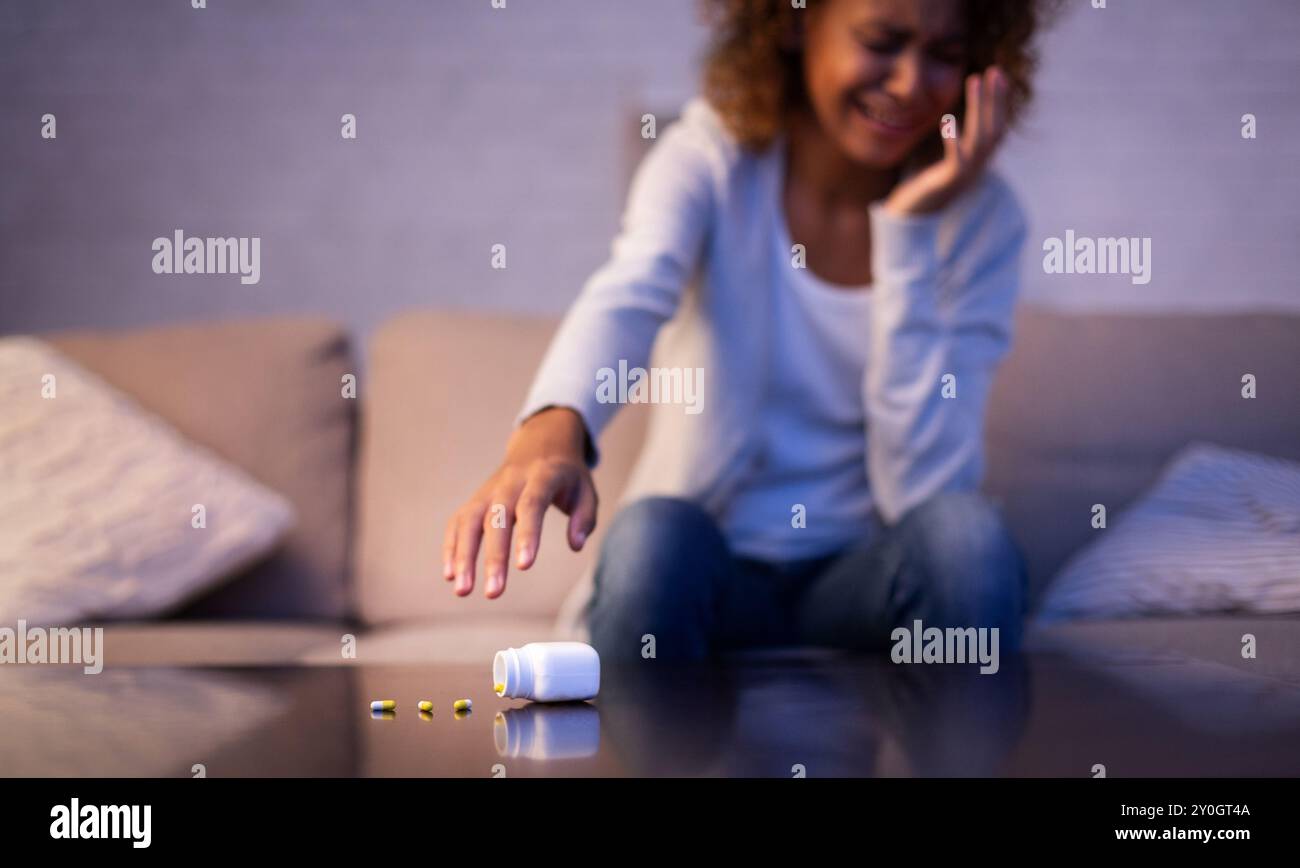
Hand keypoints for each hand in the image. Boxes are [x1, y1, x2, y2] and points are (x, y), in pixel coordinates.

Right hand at [442, 407, 596, 598]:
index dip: (527, 534)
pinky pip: (458, 522)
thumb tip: (575, 545)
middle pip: (496, 518)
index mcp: (542, 476)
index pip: (532, 505)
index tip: (524, 567)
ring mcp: (488, 490)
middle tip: (493, 593)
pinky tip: (450, 575)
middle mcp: (510, 482)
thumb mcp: (586, 489)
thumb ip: (584, 518)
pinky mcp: (475, 499)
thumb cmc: (566, 475)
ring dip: (463, 556)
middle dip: (494, 557)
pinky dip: (451, 546)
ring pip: (469, 521)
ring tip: (462, 590)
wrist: (540, 442)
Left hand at [883, 66, 1008, 216]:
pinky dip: (953, 141)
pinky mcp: (947, 183)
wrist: (912, 220)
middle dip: (996, 99)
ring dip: (978, 108)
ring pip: (979, 139)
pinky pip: (955, 160)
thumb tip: (953, 120)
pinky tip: (948, 120)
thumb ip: (954, 143)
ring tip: (974, 80)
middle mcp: (976, 167)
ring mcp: (964, 175)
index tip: (997, 75)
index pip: (996, 127)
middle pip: (994, 129)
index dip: (1000, 102)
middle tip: (994, 70)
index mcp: (977, 161)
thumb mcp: (944, 161)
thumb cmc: (925, 188)